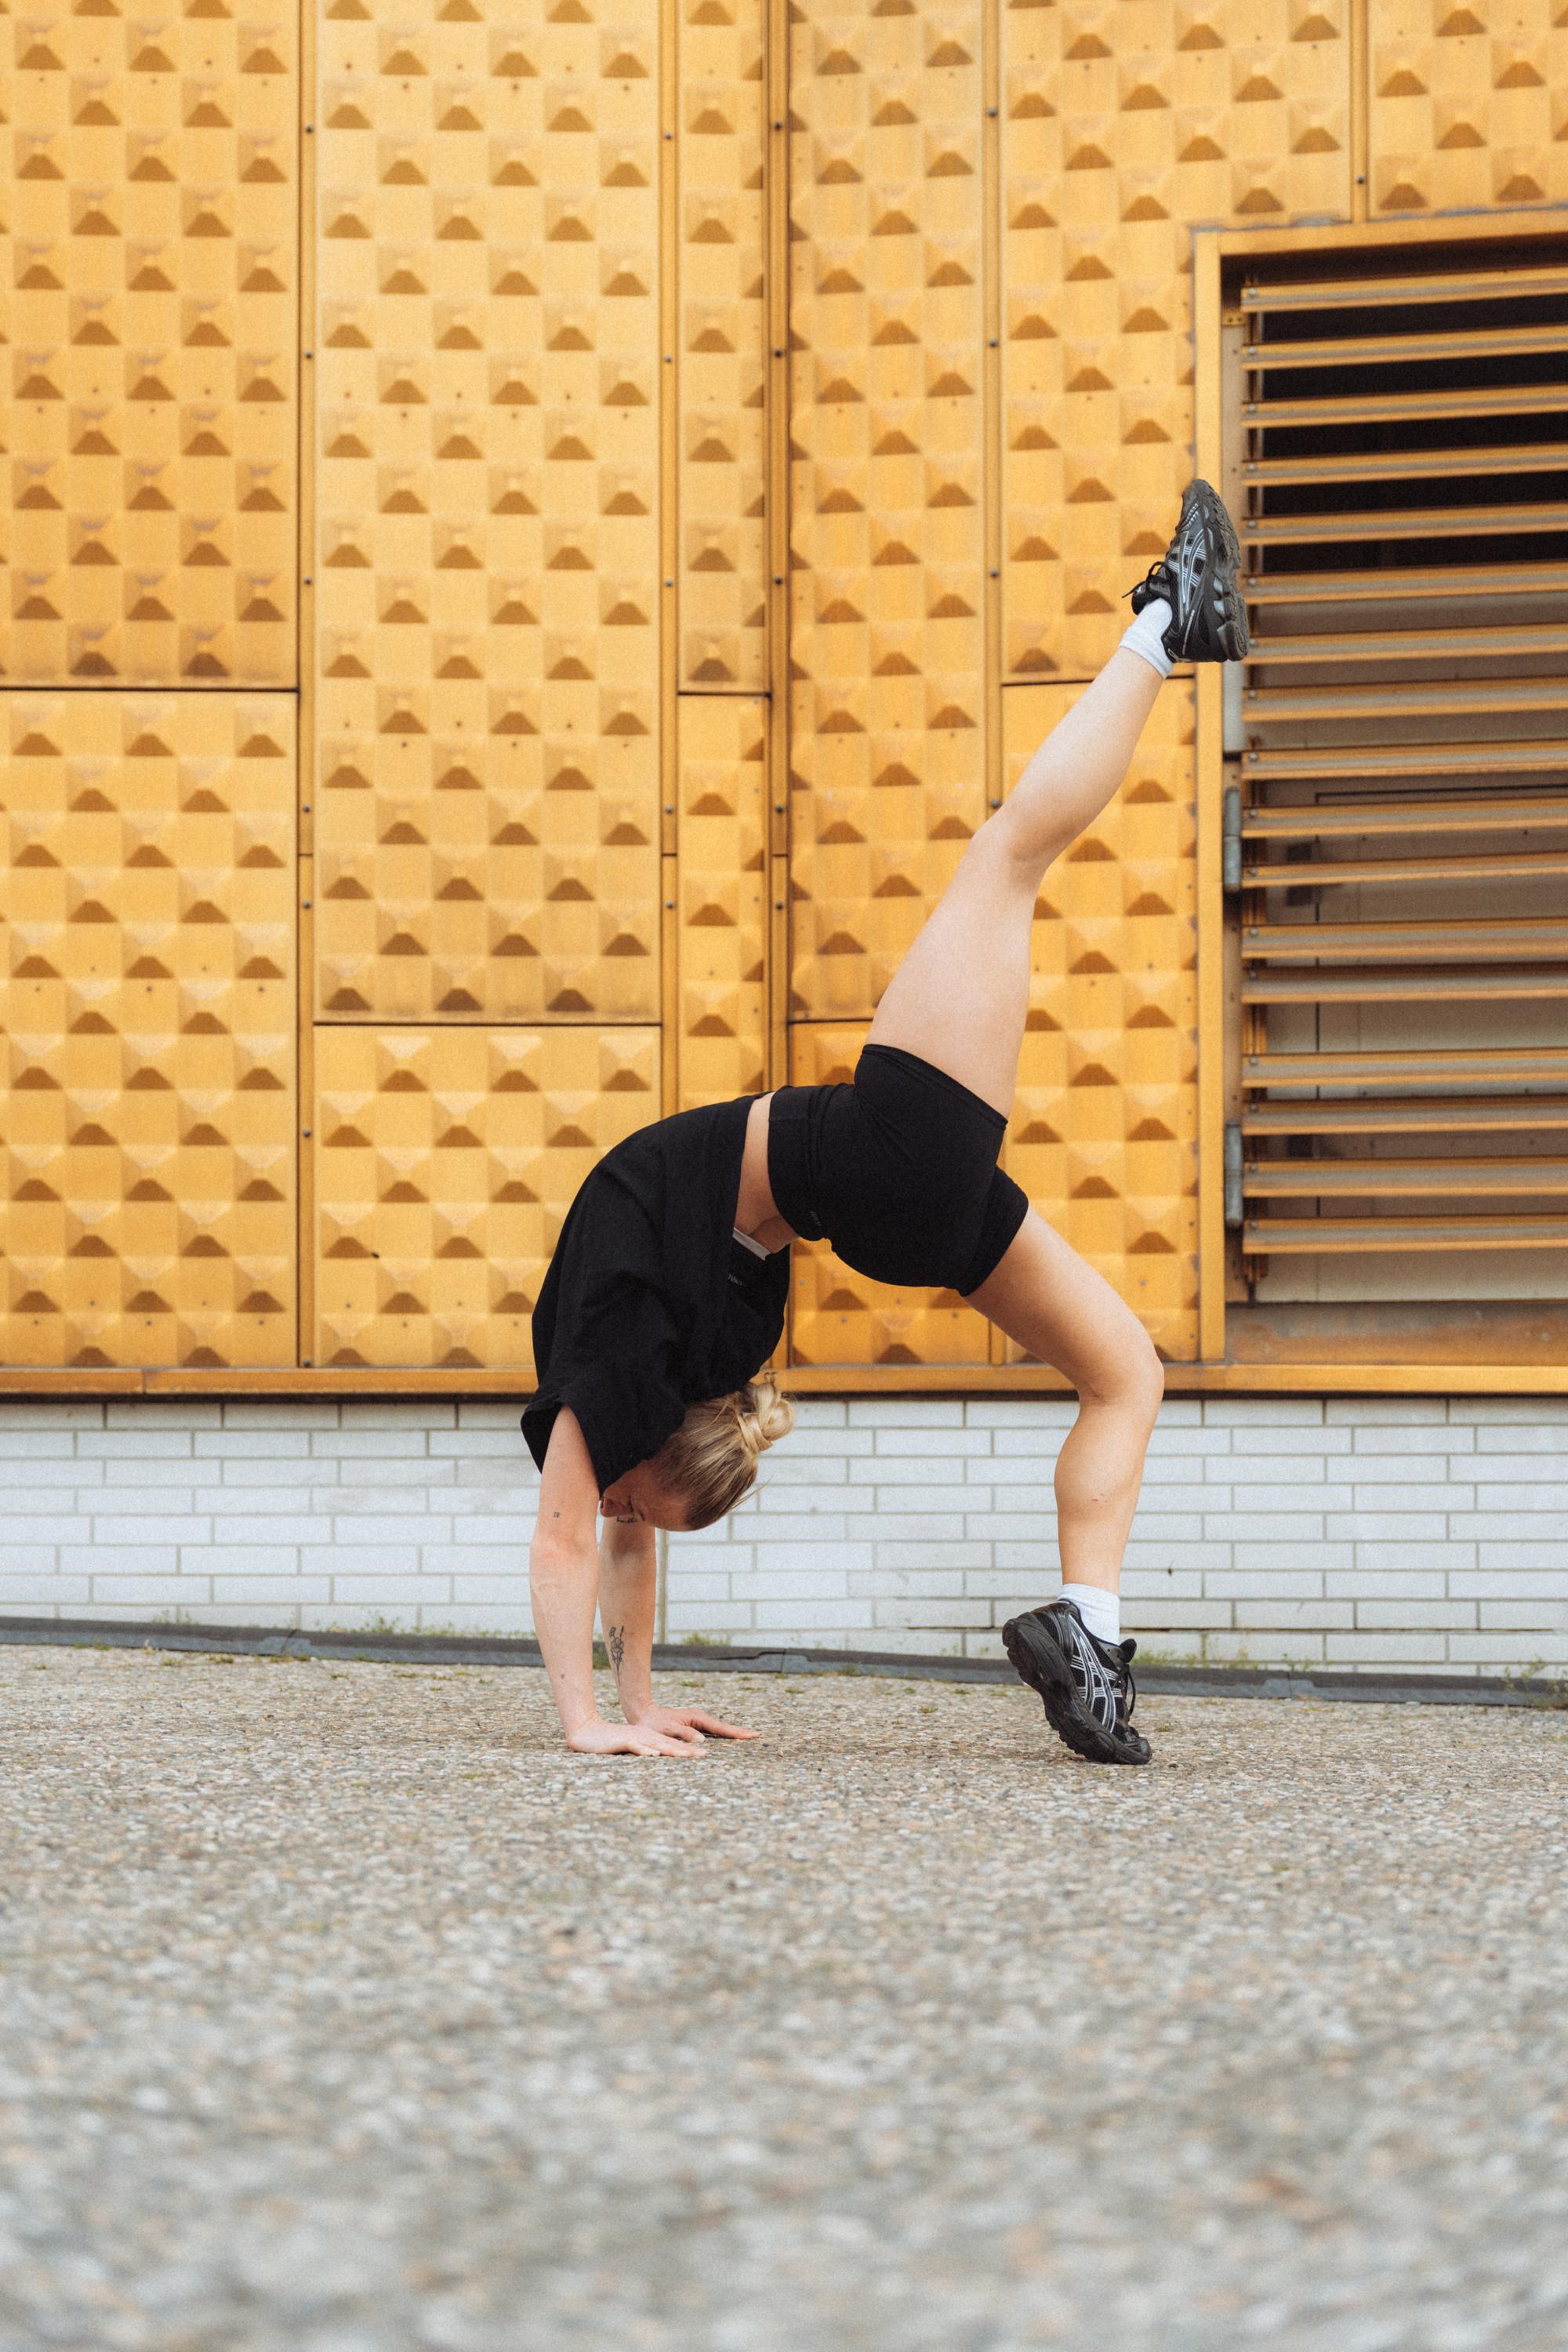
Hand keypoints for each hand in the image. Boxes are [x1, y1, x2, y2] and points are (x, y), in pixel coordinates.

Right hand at [565, 1716, 702, 1759]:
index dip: (687, 1750)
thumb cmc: (607, 1742)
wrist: (586, 1731)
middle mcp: (644, 1736)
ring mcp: (634, 1737)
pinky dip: (645, 1750)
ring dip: (672, 1750)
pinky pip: (636, 1746)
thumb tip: (657, 1757)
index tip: (703, 1756)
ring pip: (656, 1744)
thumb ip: (643, 1751)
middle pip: (669, 1744)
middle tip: (704, 1756)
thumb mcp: (629, 1747)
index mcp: (647, 1738)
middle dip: (687, 1750)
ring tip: (688, 1755)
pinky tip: (655, 1755)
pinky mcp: (622, 1740)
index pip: (670, 1745)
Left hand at [631, 1704, 758, 1744]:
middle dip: (739, 1732)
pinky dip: (722, 1734)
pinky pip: (712, 1731)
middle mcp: (699, 1718)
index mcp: (696, 1718)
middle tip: (756, 1735)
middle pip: (723, 1727)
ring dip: (732, 1733)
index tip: (752, 1734)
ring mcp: (697, 1720)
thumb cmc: (653, 1724)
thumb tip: (702, 1742)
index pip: (721, 1728)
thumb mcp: (668, 1730)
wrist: (643, 1713)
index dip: (736, 1733)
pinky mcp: (693, 1724)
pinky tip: (727, 1738)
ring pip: (718, 1729)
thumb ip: (685, 1735)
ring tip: (747, 1737)